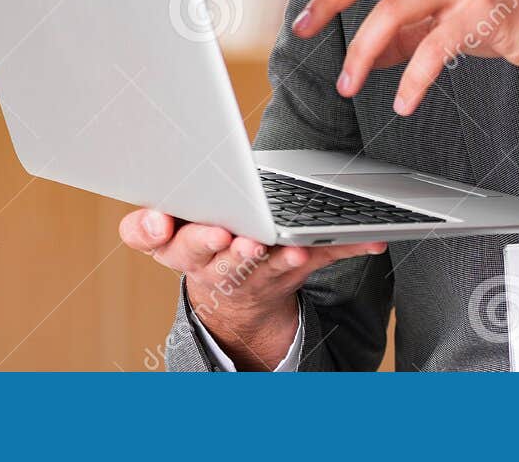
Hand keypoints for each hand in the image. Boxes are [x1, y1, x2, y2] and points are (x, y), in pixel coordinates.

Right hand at [118, 208, 384, 369]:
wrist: (232, 303)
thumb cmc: (200, 247)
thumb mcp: (167, 236)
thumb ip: (149, 226)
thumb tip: (150, 216)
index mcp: (175, 246)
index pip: (153, 238)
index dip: (152, 231)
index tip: (159, 223)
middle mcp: (210, 263)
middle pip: (211, 257)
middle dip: (222, 247)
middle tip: (234, 238)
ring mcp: (251, 274)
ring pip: (263, 267)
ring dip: (278, 259)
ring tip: (290, 252)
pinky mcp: (291, 274)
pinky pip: (319, 259)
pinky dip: (345, 247)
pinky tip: (369, 241)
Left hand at [286, 0, 518, 114]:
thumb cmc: (502, 13)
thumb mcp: (444, 15)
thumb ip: (404, 32)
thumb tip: (368, 54)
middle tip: (302, 27)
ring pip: (393, 10)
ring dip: (362, 52)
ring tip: (348, 85)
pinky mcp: (480, 12)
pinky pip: (433, 48)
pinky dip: (413, 79)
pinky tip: (403, 102)